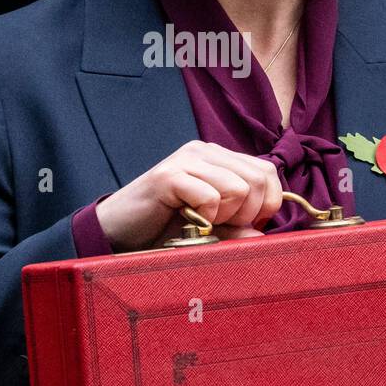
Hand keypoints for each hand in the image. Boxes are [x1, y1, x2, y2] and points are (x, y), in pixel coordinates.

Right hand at [94, 140, 282, 251]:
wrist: (117, 232)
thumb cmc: (164, 228)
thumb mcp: (211, 229)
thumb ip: (238, 229)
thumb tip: (263, 233)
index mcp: (218, 158)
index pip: (267, 171)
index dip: (267, 204)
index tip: (248, 226)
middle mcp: (204, 151)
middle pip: (258, 179)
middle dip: (248, 214)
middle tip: (220, 227)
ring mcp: (186, 159)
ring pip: (239, 188)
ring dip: (226, 217)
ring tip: (202, 223)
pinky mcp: (169, 175)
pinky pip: (210, 197)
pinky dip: (206, 219)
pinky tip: (188, 222)